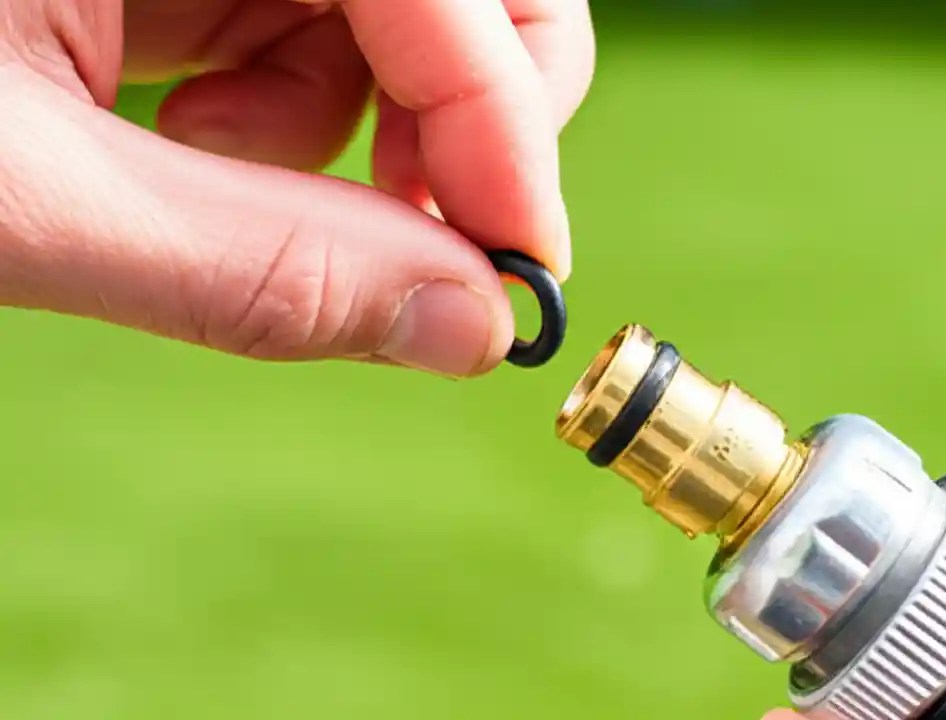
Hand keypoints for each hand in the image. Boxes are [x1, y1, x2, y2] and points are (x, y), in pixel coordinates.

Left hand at [0, 0, 592, 375]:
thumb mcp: (21, 198)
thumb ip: (252, 264)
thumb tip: (468, 327)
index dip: (506, 116)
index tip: (518, 266)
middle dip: (467, 113)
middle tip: (433, 227)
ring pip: (387, 24)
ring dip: (348, 127)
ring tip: (219, 169)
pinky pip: (301, 34)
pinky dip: (288, 119)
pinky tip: (199, 145)